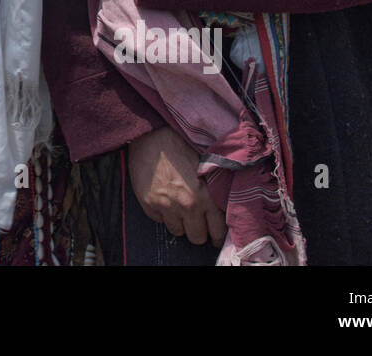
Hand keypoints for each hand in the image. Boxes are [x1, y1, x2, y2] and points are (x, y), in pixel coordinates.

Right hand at [128, 126, 225, 246]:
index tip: (215, 232)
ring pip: (177, 231)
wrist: (153, 133)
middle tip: (197, 219)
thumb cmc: (182, 146)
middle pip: (197, 238)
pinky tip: (163, 197)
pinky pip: (159, 220)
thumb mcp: (206, 168)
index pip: (217, 232)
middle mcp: (187, 205)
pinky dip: (162, 213)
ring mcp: (166, 206)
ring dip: (179, 222)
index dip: (217, 233)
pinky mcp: (148, 203)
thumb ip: (215, 192)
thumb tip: (222, 212)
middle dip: (198, 230)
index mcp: (206, 197)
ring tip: (178, 205)